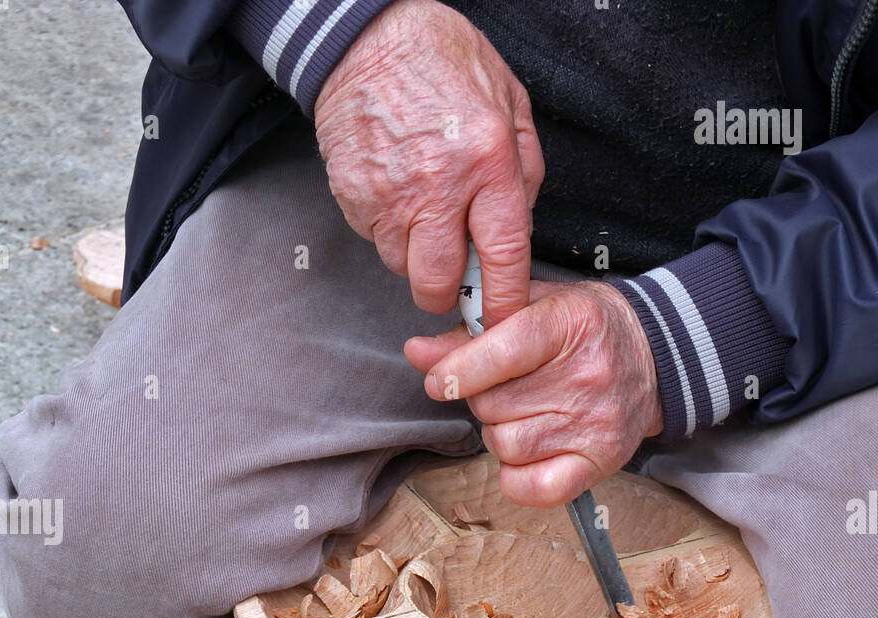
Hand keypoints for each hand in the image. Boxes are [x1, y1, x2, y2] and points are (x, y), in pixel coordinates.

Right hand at [313, 0, 543, 325]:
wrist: (367, 37)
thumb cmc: (441, 63)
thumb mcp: (509, 101)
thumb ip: (523, 170)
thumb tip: (519, 231)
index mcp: (488, 161)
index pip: (503, 256)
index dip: (503, 301)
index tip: (502, 320)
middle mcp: (439, 185)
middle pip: (439, 284)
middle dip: (447, 293)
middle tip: (453, 274)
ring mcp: (390, 195)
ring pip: (403, 268)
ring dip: (416, 256)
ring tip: (423, 212)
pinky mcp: (354, 197)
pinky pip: (374, 240)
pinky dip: (387, 230)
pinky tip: (396, 191)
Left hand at [404, 281, 663, 506]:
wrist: (654, 354)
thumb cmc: (583, 329)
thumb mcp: (532, 307)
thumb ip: (473, 329)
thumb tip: (418, 353)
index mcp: (568, 324)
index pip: (502, 353)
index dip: (459, 371)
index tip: (439, 381)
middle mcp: (586, 375)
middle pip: (494, 404)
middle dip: (483, 398)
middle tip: (506, 389)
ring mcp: (595, 423)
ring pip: (506, 444)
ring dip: (500, 434)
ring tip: (524, 414)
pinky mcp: (600, 462)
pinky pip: (533, 487)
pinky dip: (516, 477)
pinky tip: (526, 454)